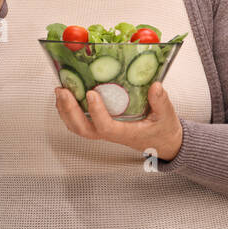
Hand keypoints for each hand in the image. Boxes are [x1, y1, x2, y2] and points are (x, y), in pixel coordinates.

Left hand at [53, 80, 183, 160]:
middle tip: (63, 91)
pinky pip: (81, 123)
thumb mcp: (167, 115)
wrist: (163, 142)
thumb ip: (161, 101)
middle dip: (70, 111)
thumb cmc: (163, 130)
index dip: (96, 112)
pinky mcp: (101, 126)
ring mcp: (104, 131)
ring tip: (60, 91)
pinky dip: (69, 111)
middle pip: (83, 129)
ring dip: (65, 111)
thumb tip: (155, 86)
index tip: (92, 93)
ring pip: (78, 127)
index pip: (106, 127)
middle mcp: (110, 134)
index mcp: (125, 133)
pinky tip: (67, 97)